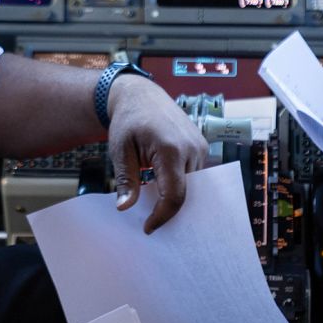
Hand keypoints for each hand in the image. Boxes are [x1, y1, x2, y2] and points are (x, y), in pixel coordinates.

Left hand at [106, 77, 207, 232]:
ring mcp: (200, 147)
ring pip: (193, 186)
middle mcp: (192, 148)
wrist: (141, 95)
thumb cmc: (128, 120)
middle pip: (187, 193)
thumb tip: (125, 208)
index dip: (162, 216)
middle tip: (149, 222)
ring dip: (176, 197)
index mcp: (171, 149)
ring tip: (155, 206)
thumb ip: (125, 180)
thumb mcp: (120, 150)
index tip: (148, 228)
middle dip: (169, 210)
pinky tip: (164, 190)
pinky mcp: (201, 146)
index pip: (174, 195)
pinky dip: (181, 184)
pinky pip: (195, 175)